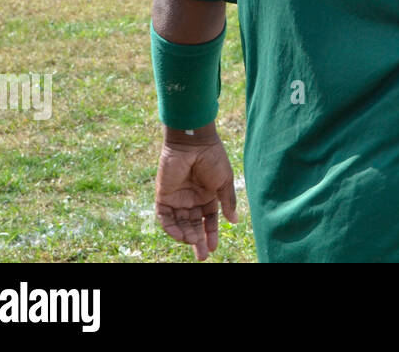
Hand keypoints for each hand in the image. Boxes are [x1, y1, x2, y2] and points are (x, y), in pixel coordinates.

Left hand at [155, 125, 238, 260]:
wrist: (193, 143)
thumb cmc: (212, 158)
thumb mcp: (224, 181)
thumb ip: (227, 201)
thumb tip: (234, 221)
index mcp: (208, 195)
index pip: (209, 219)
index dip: (211, 233)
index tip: (214, 247)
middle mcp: (192, 199)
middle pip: (194, 225)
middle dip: (198, 240)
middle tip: (202, 255)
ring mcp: (177, 198)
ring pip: (180, 224)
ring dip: (186, 236)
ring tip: (194, 245)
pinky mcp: (164, 196)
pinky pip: (165, 217)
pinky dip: (171, 228)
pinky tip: (181, 236)